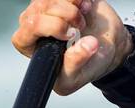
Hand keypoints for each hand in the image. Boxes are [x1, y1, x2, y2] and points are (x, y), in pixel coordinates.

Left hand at [11, 0, 133, 95]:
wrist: (105, 45)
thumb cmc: (86, 64)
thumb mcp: (80, 74)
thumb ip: (77, 62)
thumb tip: (87, 44)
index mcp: (29, 46)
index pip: (30, 27)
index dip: (53, 26)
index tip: (71, 36)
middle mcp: (32, 24)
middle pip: (41, 7)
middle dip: (66, 15)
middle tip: (80, 28)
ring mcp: (44, 7)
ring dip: (73, 7)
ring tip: (81, 22)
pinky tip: (84, 8)